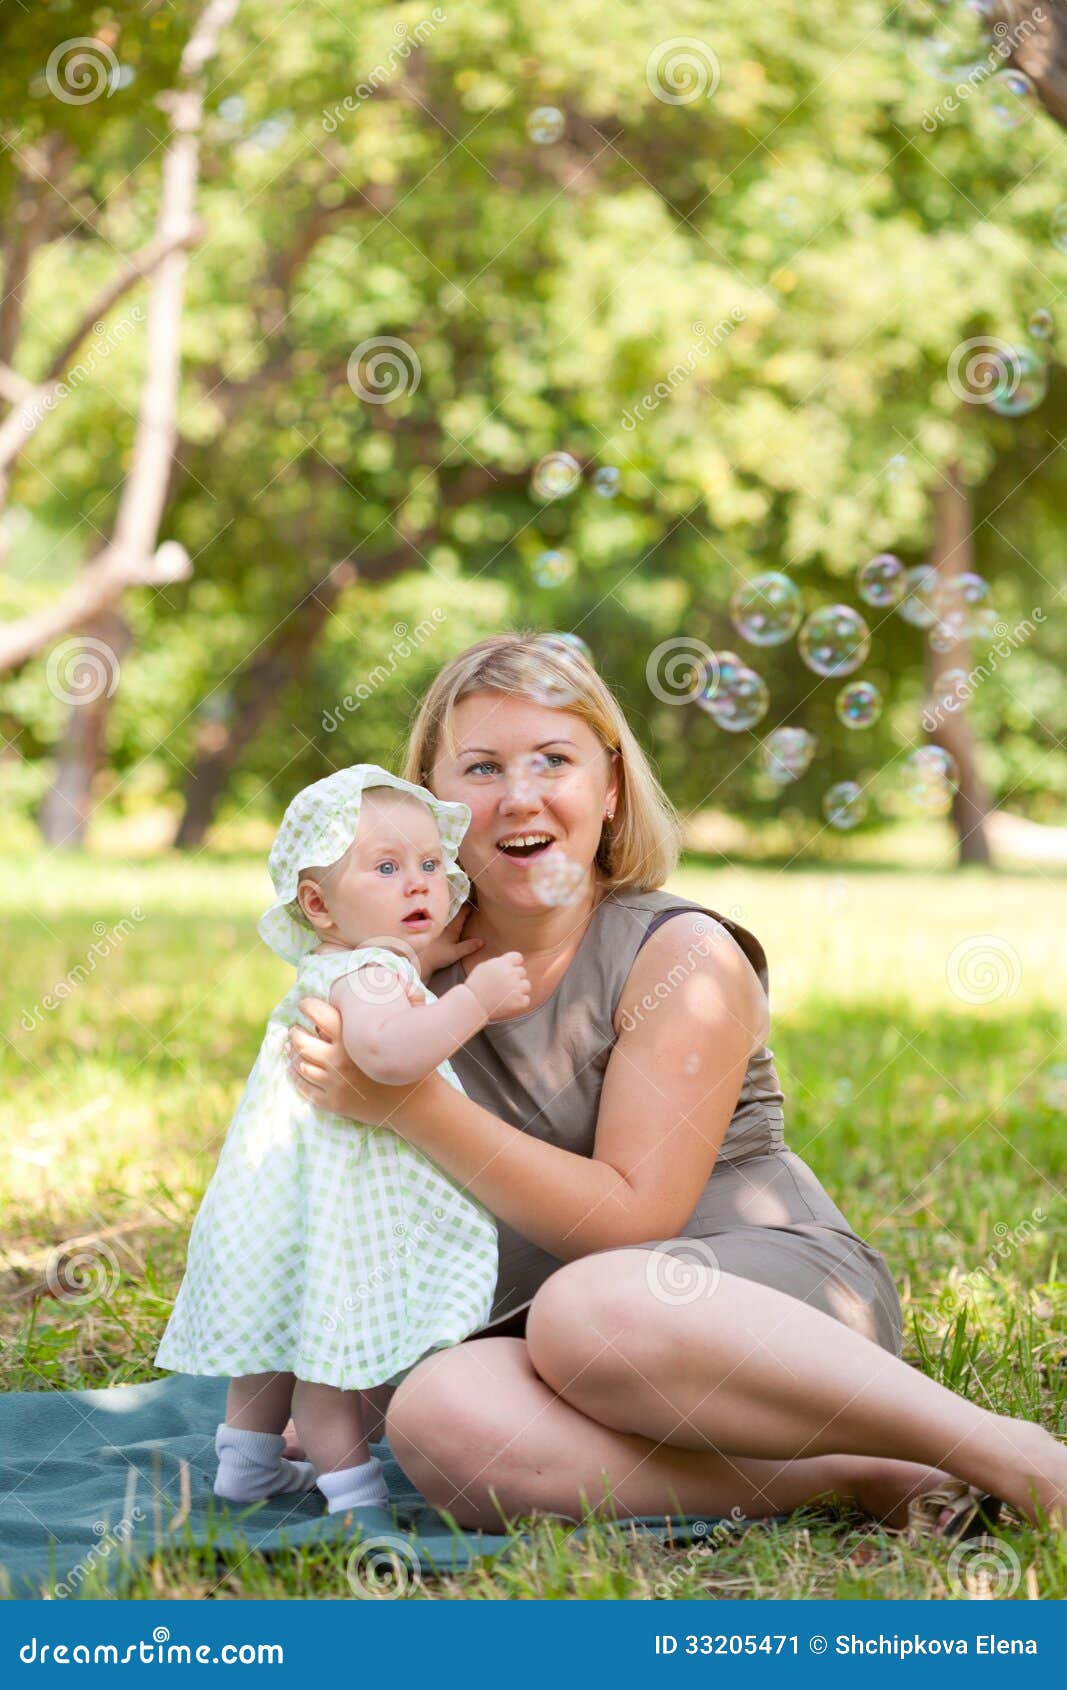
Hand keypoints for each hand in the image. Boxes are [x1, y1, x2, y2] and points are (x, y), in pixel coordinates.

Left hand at [287, 997, 442, 1129]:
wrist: (417, 1105)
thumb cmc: (411, 1063)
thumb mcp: (404, 1029)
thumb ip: (396, 1002)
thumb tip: (396, 975)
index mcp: (352, 1038)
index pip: (318, 1013)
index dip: (307, 1005)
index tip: (304, 1004)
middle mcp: (339, 1060)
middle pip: (301, 1041)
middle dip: (295, 1033)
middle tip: (295, 1029)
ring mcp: (334, 1084)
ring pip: (300, 1065)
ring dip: (293, 1054)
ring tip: (292, 1047)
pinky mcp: (334, 1103)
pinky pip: (304, 1088)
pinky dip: (296, 1077)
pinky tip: (296, 1069)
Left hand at [417, 903, 483, 976]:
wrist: (420, 960)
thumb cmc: (438, 956)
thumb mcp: (456, 953)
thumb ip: (469, 946)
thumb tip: (483, 941)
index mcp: (453, 927)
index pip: (463, 911)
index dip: (471, 905)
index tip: (478, 899)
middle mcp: (446, 925)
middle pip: (458, 912)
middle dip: (465, 908)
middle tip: (474, 902)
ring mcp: (440, 928)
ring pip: (451, 917)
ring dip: (458, 914)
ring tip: (465, 911)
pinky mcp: (436, 933)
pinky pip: (446, 923)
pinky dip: (451, 920)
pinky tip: (453, 924)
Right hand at [465, 952, 530, 1020]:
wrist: (473, 1004)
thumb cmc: (476, 986)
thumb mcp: (484, 967)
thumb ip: (499, 962)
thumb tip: (511, 962)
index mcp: (503, 963)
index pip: (518, 957)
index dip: (514, 964)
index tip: (509, 970)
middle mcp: (511, 974)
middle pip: (522, 972)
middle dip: (515, 977)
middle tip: (503, 985)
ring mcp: (516, 988)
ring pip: (526, 985)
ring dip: (519, 989)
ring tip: (506, 994)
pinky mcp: (519, 1001)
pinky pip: (526, 999)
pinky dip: (519, 1002)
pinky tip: (508, 1003)